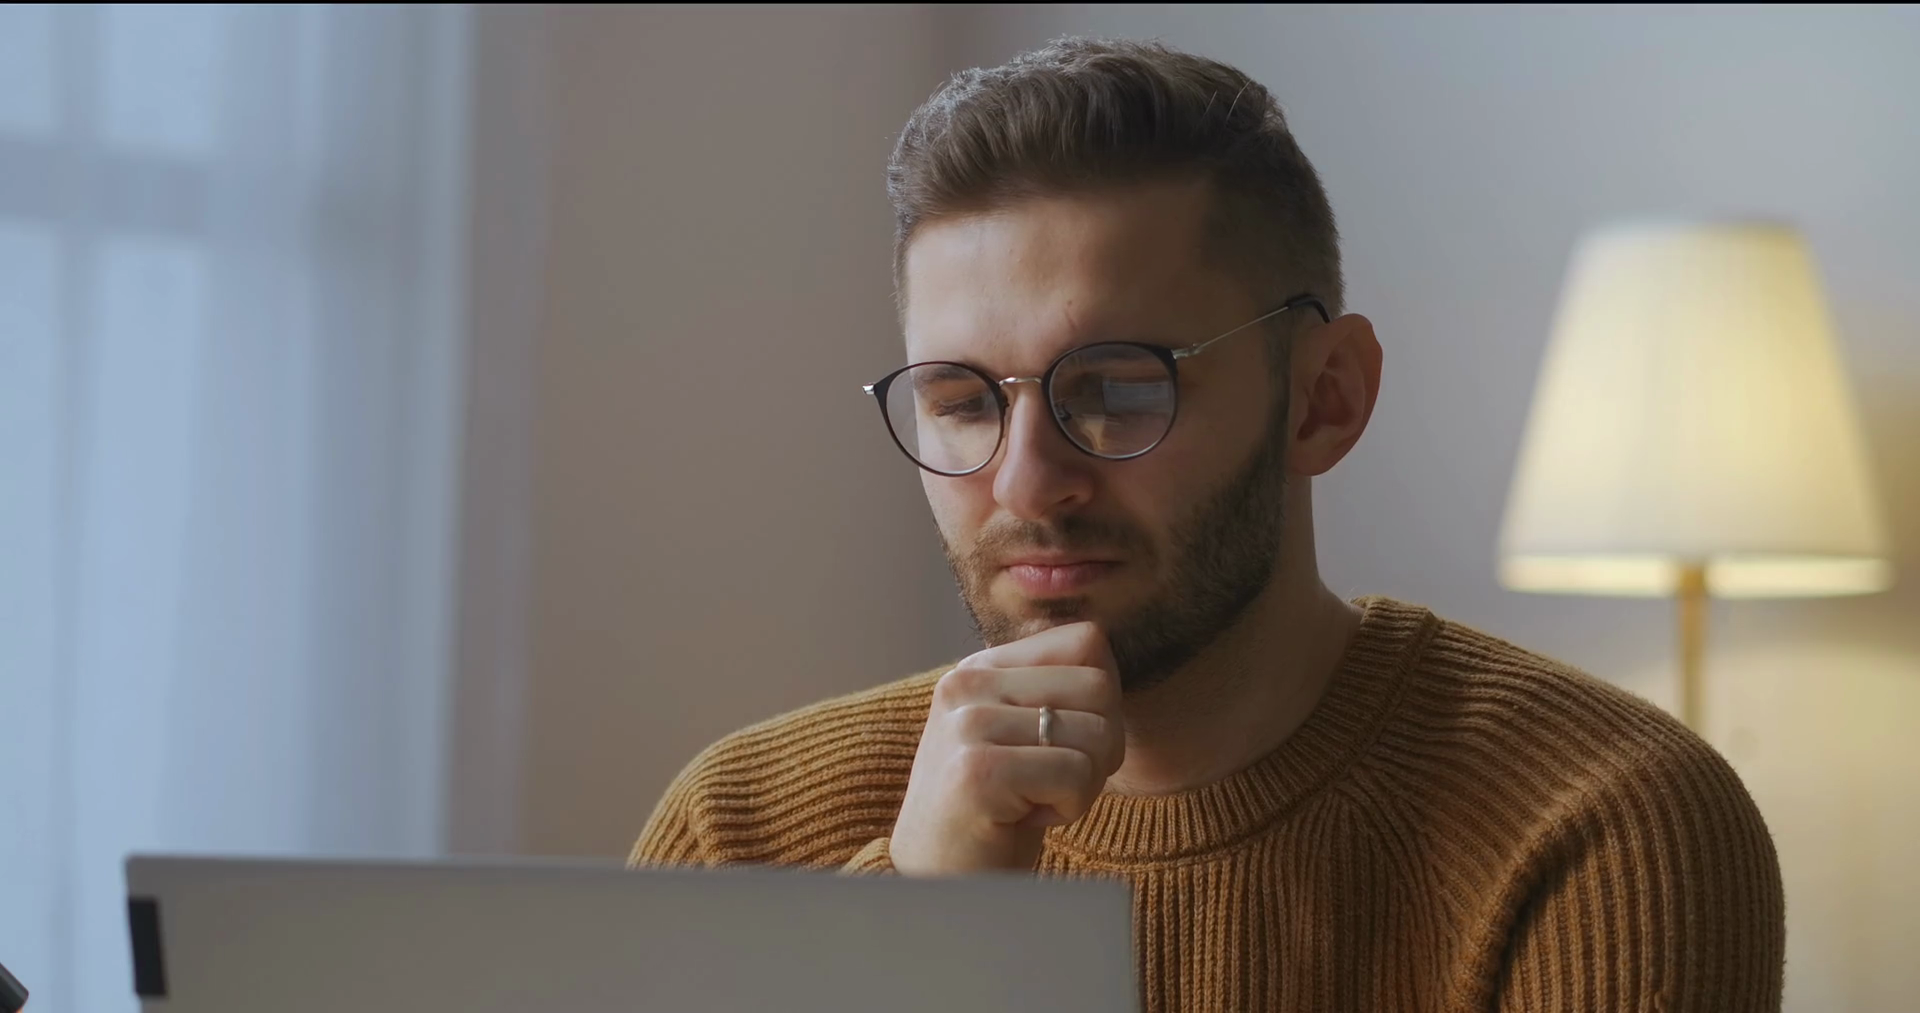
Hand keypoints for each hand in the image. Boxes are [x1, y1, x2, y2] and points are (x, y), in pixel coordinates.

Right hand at [889, 621, 1125, 874]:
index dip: (1101, 700)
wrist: (938, 883)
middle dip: (1100, 747)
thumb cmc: (994, 814)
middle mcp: (966, 684)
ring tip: (1035, 801)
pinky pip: (1077, 773)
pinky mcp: (977, 771)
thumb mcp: (1018, 733)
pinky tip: (1025, 818)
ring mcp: (967, 725)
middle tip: (1053, 783)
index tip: (1063, 744)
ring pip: (1097, 733)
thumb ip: (1052, 688)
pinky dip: (1070, 807)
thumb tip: (1104, 651)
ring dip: (1084, 784)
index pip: (1087, 641)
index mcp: (979, 667)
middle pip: (1099, 686)